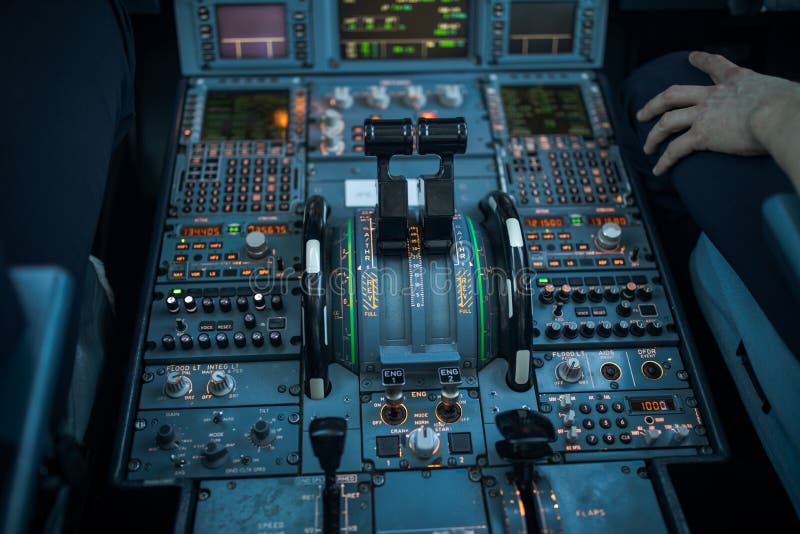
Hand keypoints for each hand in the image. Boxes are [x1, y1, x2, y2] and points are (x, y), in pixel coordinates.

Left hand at [636, 51, 798, 175]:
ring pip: (667, 122)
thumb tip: (787, 105)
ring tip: (647, 147)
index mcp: (737, 81)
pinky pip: (675, 150)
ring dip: (653, 136)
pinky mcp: (702, 135)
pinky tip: (659, 170)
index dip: (703, 61)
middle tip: (643, 112)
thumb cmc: (789, 105)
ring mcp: (704, 115)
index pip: (717, 66)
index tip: (692, 57)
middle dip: (655, 104)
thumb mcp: (781, 92)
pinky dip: (664, 161)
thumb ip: (774, 98)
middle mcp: (714, 96)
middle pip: (674, 94)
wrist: (780, 115)